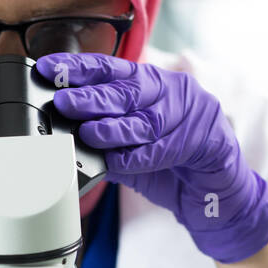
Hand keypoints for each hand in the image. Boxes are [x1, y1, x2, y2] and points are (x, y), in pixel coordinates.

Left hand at [36, 53, 267, 262]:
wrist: (218, 199)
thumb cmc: (175, 170)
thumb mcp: (134, 151)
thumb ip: (107, 142)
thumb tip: (68, 138)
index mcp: (154, 84)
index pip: (112, 69)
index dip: (79, 68)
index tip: (49, 69)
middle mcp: (175, 92)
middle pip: (129, 91)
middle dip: (93, 97)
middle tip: (65, 103)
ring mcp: (196, 114)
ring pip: (147, 119)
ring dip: (114, 128)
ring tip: (89, 134)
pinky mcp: (209, 142)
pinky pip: (166, 149)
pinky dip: (137, 158)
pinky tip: (116, 163)